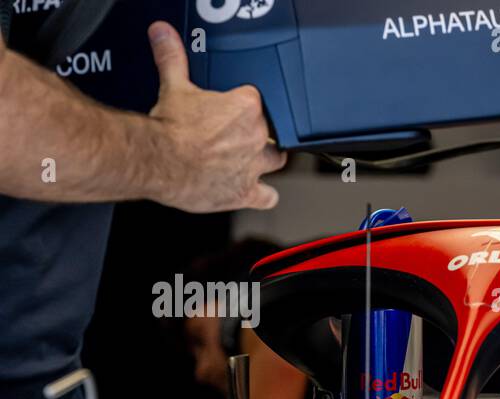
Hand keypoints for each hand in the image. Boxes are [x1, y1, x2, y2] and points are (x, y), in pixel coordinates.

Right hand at [145, 21, 285, 212]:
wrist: (158, 161)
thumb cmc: (168, 128)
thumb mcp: (173, 86)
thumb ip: (173, 58)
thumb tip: (164, 34)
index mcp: (246, 107)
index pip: (256, 100)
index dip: (242, 104)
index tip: (229, 109)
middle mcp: (256, 136)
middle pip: (268, 130)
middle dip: (253, 132)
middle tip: (232, 134)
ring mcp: (253, 166)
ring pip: (275, 160)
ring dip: (265, 160)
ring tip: (248, 158)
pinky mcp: (245, 193)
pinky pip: (269, 197)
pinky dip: (265, 195)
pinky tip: (258, 193)